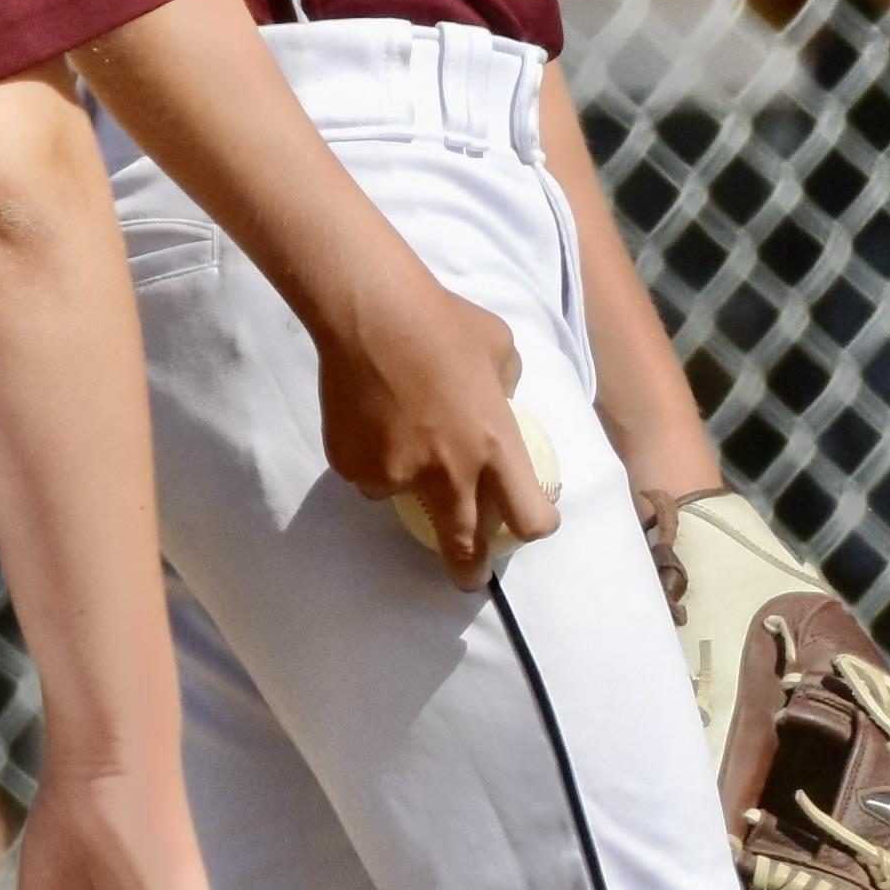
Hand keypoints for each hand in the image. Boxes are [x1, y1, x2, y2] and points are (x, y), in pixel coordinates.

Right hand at [316, 263, 548, 583]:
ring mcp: (397, 476)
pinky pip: (369, 475)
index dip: (534, 526)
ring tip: (401, 431)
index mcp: (495, 447)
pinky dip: (374, 457)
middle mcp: (449, 474)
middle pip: (463, 548)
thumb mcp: (501, 348)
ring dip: (410, 482)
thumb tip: (502, 399)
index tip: (529, 525)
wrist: (371, 313)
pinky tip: (371, 418)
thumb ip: (507, 385)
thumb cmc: (445, 322)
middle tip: (469, 576)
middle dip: (469, 571)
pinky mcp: (355, 469)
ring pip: (406, 499)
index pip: (527, 516)